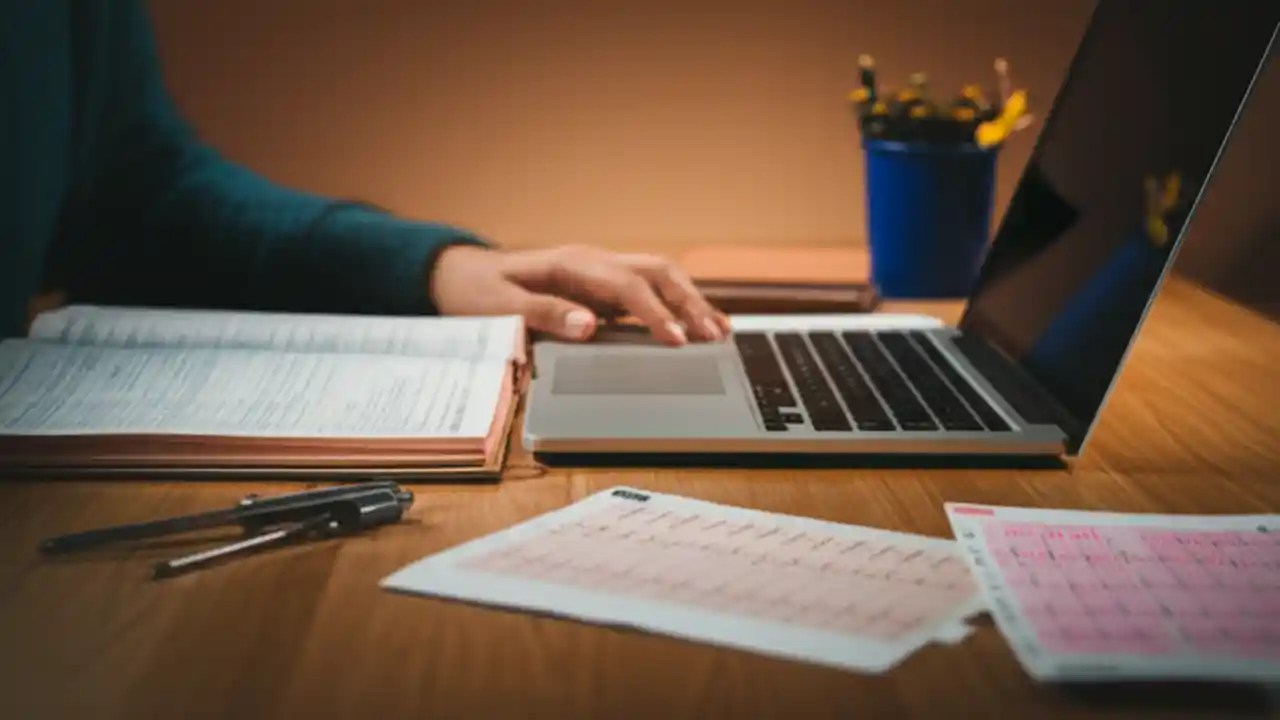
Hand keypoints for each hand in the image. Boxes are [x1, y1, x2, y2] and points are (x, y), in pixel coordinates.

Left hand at [428, 245, 730, 345]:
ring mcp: (600, 274)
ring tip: (719, 331)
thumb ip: (543, 314)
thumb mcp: (499, 306)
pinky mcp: (601, 289)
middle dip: (690, 301)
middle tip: (714, 335)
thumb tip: (589, 325)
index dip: (656, 313)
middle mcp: (594, 263)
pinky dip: (674, 307)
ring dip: (690, 301)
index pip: (628, 286)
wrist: (460, 275)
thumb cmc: (478, 292)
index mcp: (572, 265)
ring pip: (659, 278)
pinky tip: (693, 326)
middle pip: (657, 272)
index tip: (678, 340)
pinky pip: (647, 292)